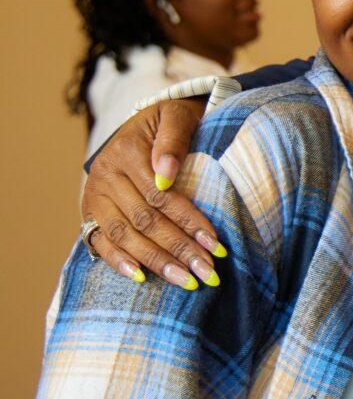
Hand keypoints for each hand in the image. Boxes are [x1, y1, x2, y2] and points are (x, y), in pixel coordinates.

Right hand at [80, 98, 221, 289]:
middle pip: (145, 220)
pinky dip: (119, 261)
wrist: (148, 121)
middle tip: (208, 273)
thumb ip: (173, 141)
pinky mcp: (90, 211)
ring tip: (186, 281)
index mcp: (127, 151)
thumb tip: (166, 174)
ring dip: (156, 262)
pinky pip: (100, 240)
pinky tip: (141, 278)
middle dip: (179, 249)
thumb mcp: (177, 117)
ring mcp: (94, 195)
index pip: (161, 196)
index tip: (216, 245)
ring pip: (125, 235)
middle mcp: (105, 175)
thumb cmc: (171, 120)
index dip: (189, 222)